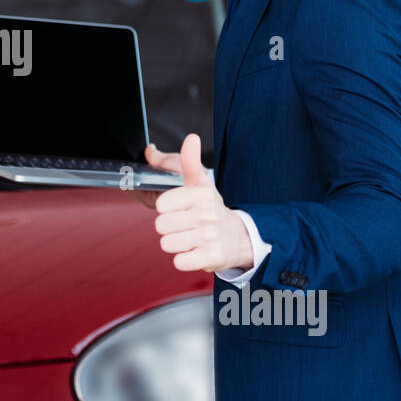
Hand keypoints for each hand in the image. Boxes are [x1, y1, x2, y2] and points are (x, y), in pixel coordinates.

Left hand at [152, 134, 252, 272]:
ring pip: (167, 244)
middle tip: (185, 225)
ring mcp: (209, 237)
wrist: (239, 237)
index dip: (166, 208)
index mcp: (200, 194)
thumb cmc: (211, 208)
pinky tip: (195, 251)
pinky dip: (184, 259)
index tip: (180, 208)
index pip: (161, 205)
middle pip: (161, 226)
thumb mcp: (201, 183)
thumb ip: (190, 161)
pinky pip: (179, 262)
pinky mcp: (210, 257)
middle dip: (169, 228)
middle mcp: (205, 214)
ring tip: (189, 237)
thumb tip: (191, 139)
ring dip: (175, 244)